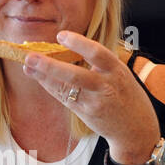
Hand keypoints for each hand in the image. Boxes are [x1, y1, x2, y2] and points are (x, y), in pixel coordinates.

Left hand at [21, 31, 160, 163]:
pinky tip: (39, 78)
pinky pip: (65, 98)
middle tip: (31, 55)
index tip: (61, 35)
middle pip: (75, 74)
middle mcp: (106, 85)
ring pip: (66, 88)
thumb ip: (100, 64)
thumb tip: (69, 48)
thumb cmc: (126, 96)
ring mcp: (95, 102)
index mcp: (117, 70)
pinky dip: (51, 86)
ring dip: (45, 76)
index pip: (97, 53)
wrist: (136, 129)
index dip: (78, 43)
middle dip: (51, 65)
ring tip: (28, 65)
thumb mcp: (120, 75)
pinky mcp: (87, 113)